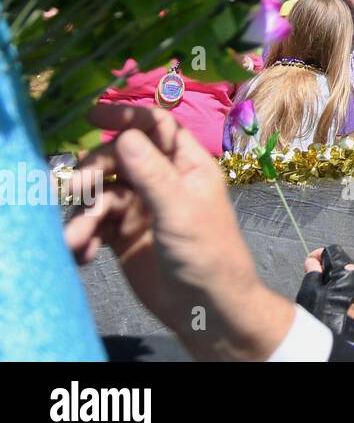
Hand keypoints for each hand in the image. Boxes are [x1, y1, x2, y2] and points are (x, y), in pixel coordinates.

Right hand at [65, 105, 294, 360]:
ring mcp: (142, 207)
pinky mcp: (124, 234)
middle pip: (119, 158)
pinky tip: (82, 252)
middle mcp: (163, 181)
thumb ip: (152, 173)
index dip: (128, 117)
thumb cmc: (207, 252)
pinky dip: (84, 234)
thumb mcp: (180, 209)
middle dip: (96, 170)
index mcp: (188, 165)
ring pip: (102, 193)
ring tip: (77, 237)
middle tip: (80, 189)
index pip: (157, 128)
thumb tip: (125, 135)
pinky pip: (95, 223)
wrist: (205, 306)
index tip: (93, 116)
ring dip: (84, 212)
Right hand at [298, 245, 353, 349]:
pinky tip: (335, 301)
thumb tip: (313, 263)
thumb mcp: (311, 291)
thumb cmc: (325, 315)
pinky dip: (346, 291)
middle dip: (327, 268)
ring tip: (323, 292)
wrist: (342, 339)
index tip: (310, 262)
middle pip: (342, 264)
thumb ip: (313, 273)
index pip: (333, 251)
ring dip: (337, 280)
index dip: (319, 255)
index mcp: (349, 270)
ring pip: (350, 277)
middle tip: (314, 278)